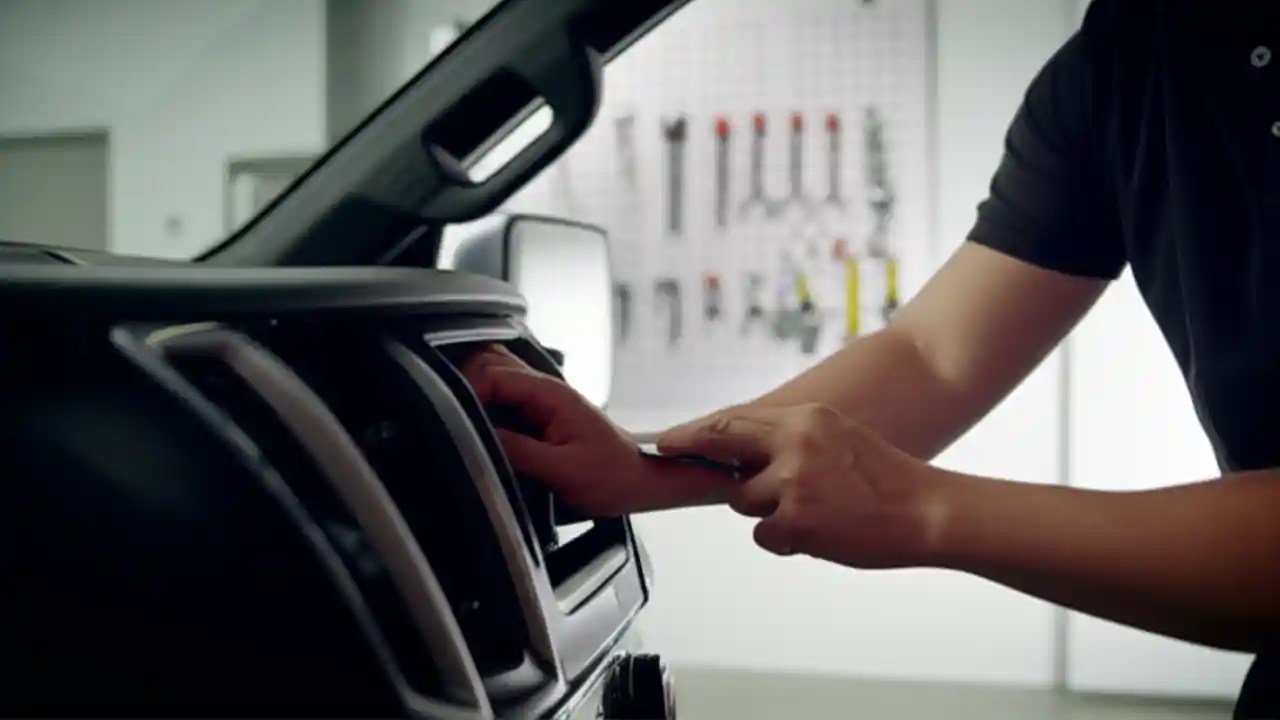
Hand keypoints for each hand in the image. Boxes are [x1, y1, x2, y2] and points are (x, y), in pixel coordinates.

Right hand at [462, 347, 732, 515]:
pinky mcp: (537, 415)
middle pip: (487, 365)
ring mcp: (539, 400)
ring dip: (474, 398)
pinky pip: (502, 401)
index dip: (465, 394)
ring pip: (492, 380)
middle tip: (453, 424)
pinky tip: (481, 435)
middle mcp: (542, 389)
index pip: (490, 374)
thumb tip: (476, 442)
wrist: (640, 481)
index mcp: (549, 393)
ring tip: (464, 430)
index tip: (452, 423)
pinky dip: (486, 411)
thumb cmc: (612, 476)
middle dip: (462, 388)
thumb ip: (516, 452)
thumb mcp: (562, 470)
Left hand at [658, 404, 949, 567]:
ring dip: (767, 512)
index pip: (735, 421)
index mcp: (807, 418)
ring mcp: (794, 483)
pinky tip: (820, 535)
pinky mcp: (798, 521)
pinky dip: (785, 541)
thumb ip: (793, 439)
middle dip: (701, 460)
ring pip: (745, 501)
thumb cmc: (886, 479)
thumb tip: (743, 453)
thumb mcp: (838, 437)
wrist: (928, 511)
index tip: (665, 439)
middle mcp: (795, 443)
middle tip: (672, 457)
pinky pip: (765, 535)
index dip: (695, 432)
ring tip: (814, 512)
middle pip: (724, 450)